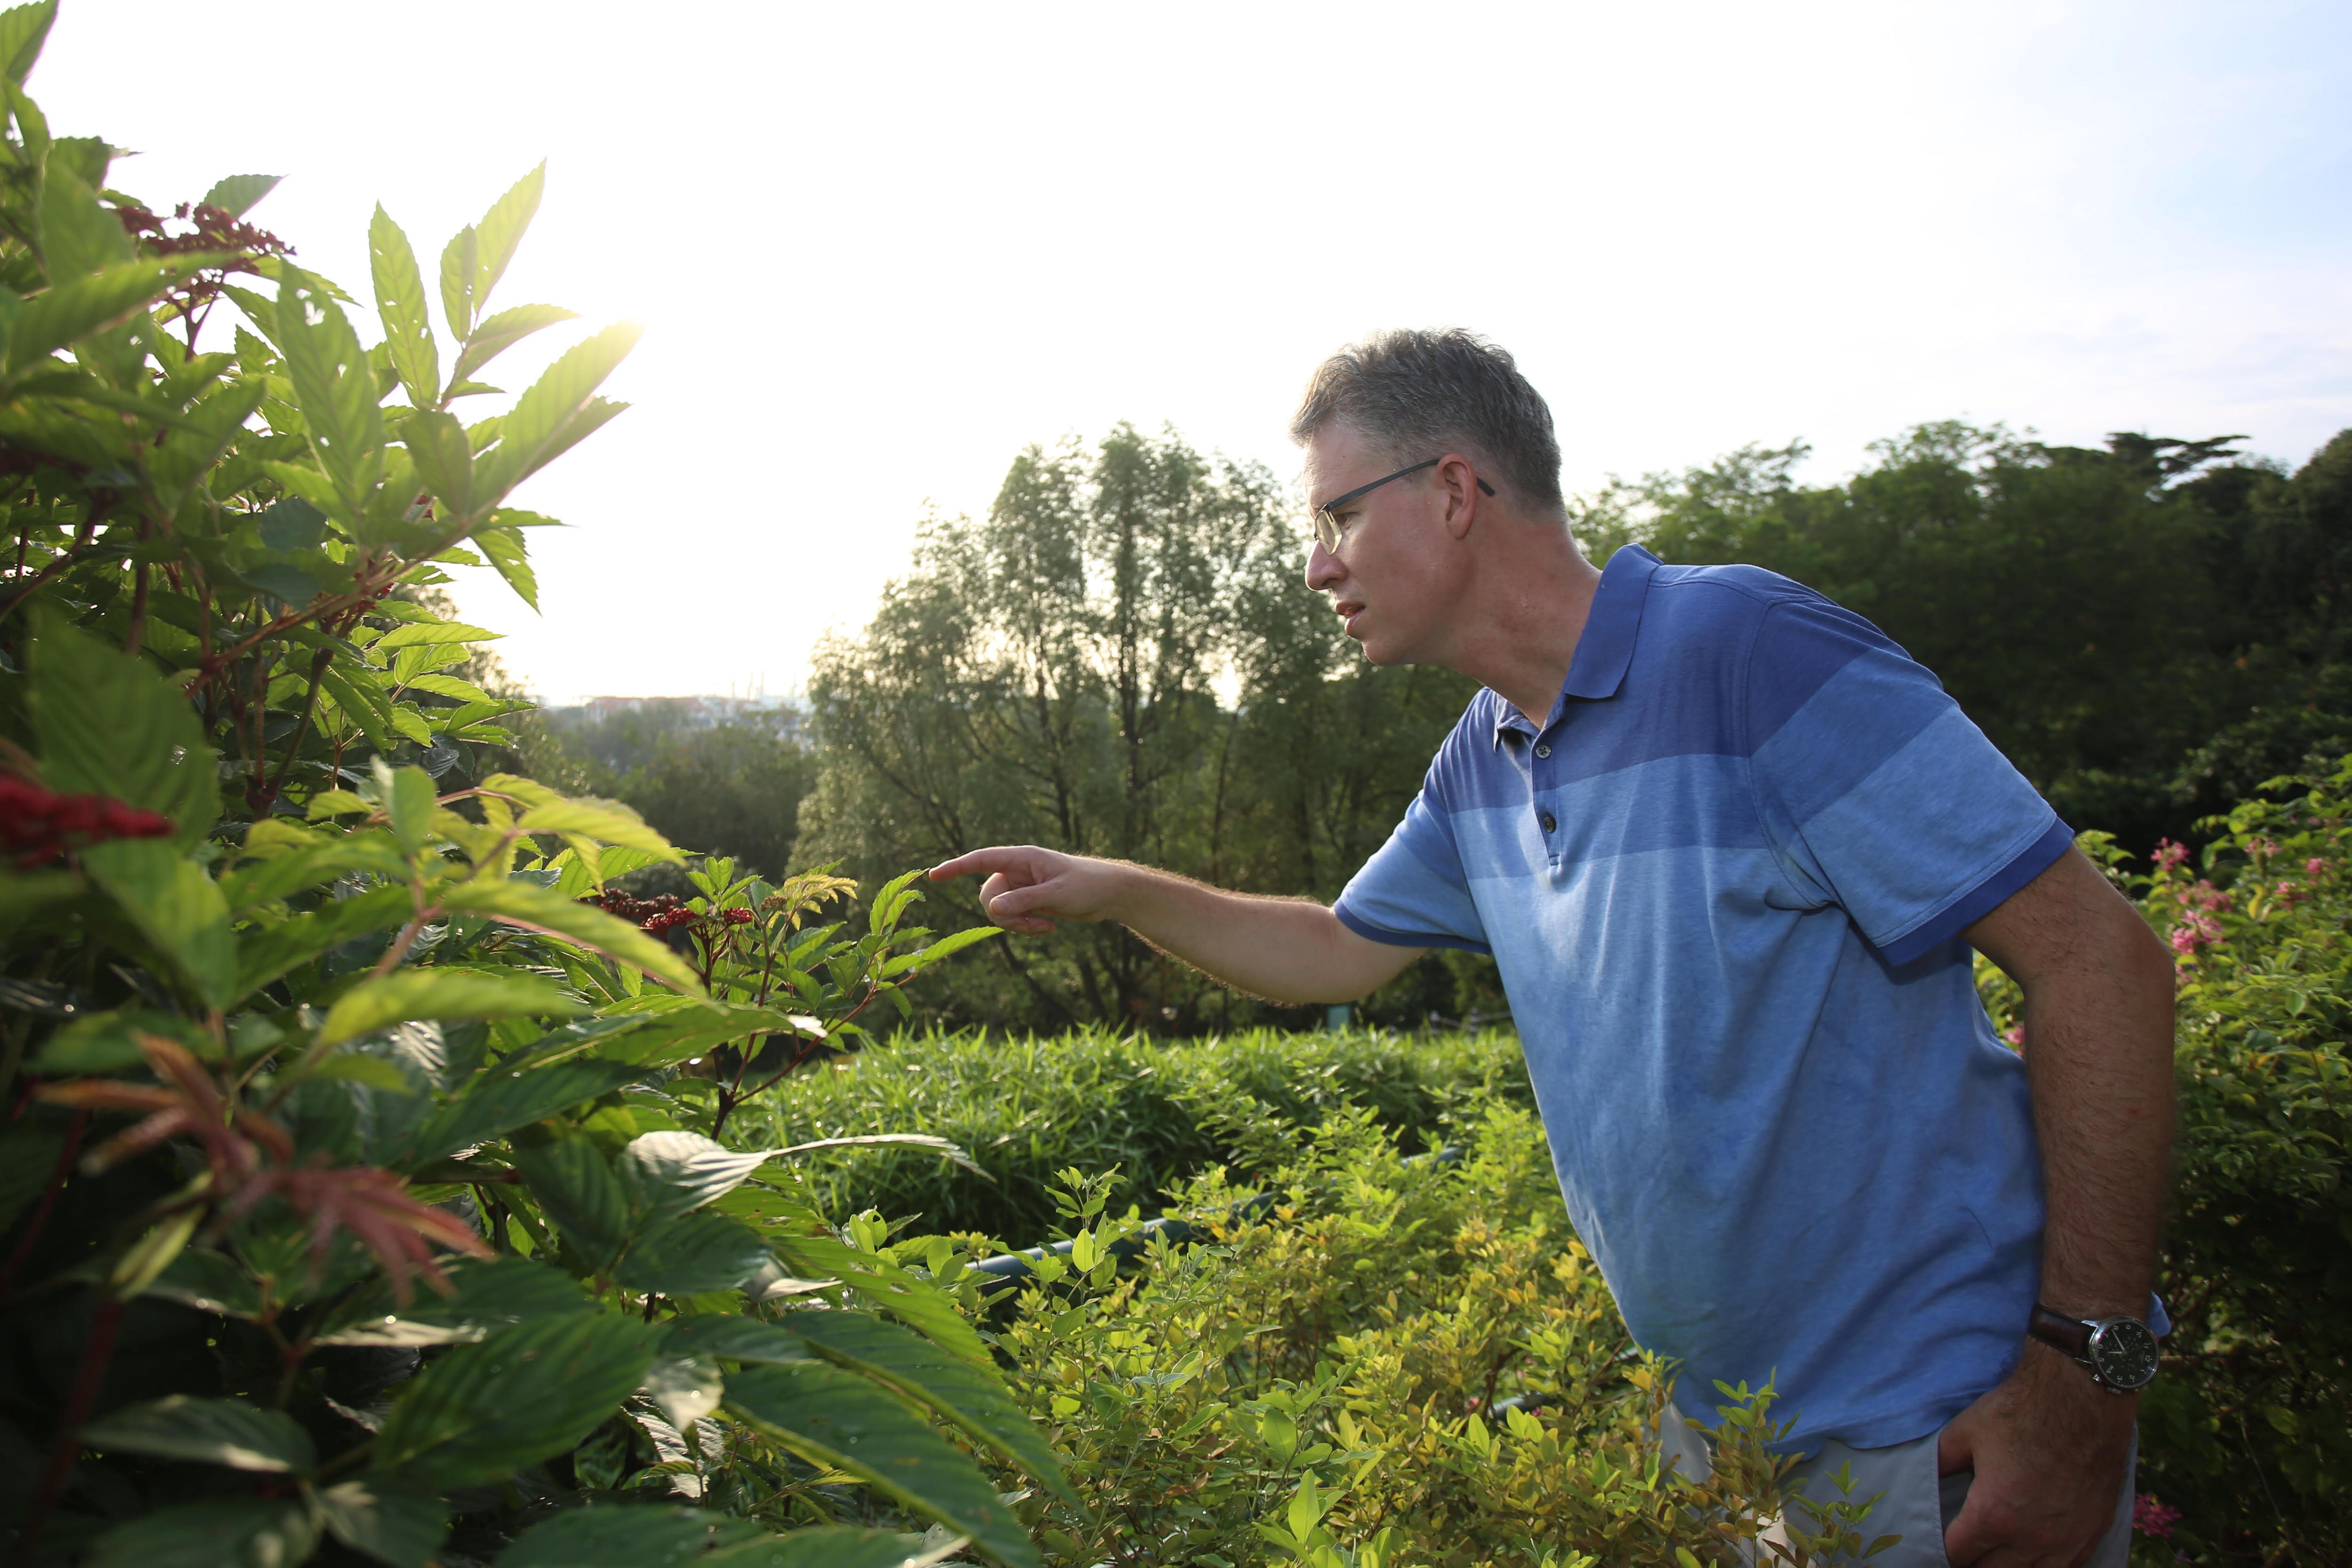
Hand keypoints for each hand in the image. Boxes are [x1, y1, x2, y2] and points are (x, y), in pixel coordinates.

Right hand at [929, 846, 1128, 933]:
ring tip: (1046, 926)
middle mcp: (1018, 871)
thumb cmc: (1088, 885)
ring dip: (1018, 925)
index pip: (981, 860)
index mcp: (1022, 858)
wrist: (1111, 894)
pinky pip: (1013, 920)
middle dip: (1005, 916)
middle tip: (1032, 923)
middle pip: (988, 896)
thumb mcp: (1056, 894)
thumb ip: (1023, 901)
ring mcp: (1022, 888)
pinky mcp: (1028, 903)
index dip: (956, 867)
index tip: (933, 876)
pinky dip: (1027, 928)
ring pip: (1000, 912)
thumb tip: (992, 908)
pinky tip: (1050, 928)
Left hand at [1938, 1340, 2133, 1565]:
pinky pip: (2070, 1567)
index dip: (1943, 1550)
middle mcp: (2031, 1538)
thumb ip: (1939, 1462)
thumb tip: (1923, 1478)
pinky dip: (2049, 1564)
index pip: (1958, 1554)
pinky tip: (2038, 1556)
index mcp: (1993, 1515)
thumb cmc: (2021, 1412)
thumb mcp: (1965, 1433)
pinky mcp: (2093, 1531)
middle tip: (1966, 1549)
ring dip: (2010, 1565)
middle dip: (1974, 1562)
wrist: (2081, 1398)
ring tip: (1997, 1554)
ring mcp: (2066, 1539)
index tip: (1938, 1545)